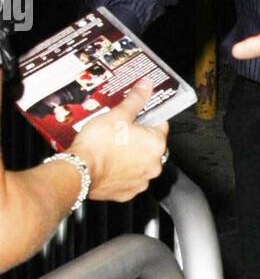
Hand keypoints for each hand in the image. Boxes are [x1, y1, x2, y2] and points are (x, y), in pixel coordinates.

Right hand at [73, 77, 169, 201]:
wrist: (79, 171)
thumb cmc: (98, 144)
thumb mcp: (118, 115)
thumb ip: (135, 100)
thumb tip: (146, 86)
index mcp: (156, 144)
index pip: (160, 124)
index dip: (146, 118)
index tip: (135, 117)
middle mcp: (154, 165)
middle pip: (150, 145)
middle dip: (137, 137)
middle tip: (120, 131)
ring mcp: (141, 181)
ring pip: (140, 163)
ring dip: (130, 155)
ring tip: (112, 147)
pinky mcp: (128, 193)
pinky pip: (128, 178)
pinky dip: (121, 172)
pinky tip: (109, 163)